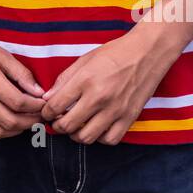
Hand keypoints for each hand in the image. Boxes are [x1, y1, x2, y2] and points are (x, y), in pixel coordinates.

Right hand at [0, 33, 45, 139]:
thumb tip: (39, 93)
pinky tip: (8, 126)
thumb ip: (21, 74)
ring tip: (27, 122)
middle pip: (10, 121)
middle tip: (40, 117)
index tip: (44, 105)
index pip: (18, 102)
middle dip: (30, 122)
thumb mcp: (2, 55)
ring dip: (16, 131)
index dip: (35, 107)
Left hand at [39, 34, 167, 145]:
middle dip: (58, 126)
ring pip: (87, 137)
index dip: (46, 113)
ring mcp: (115, 110)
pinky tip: (97, 128)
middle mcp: (99, 97)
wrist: (147, 52)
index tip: (46, 113)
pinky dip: (100, 138)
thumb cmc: (115, 53)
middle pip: (68, 126)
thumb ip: (64, 79)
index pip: (55, 106)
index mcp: (85, 79)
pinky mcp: (129, 117)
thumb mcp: (85, 59)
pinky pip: (109, 140)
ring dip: (76, 135)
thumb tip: (47, 98)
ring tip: (76, 126)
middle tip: (58, 122)